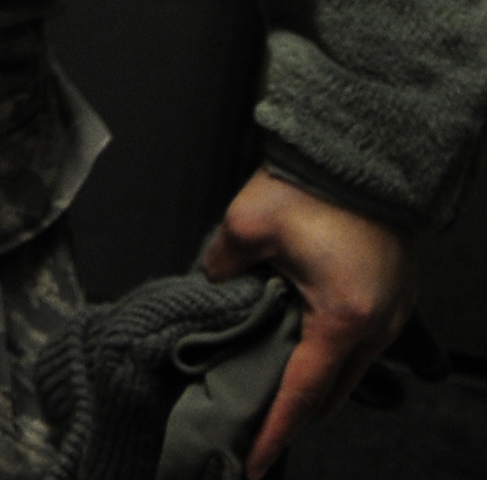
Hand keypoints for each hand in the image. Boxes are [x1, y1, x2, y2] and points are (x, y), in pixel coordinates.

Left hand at [202, 166, 412, 472]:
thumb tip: (211, 286)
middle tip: (254, 435)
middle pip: (332, 393)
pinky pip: (359, 347)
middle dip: (293, 417)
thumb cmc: (311, 188)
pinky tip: (300, 359)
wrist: (364, 153)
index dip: (276, 430)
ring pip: (349, 373)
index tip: (255, 462)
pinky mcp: (392, 298)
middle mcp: (375, 328)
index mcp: (343, 320)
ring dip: (314, 389)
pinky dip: (331, 362)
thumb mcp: (248, 227)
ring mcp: (391, 315)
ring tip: (273, 402)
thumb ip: (223, 267)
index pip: (304, 392)